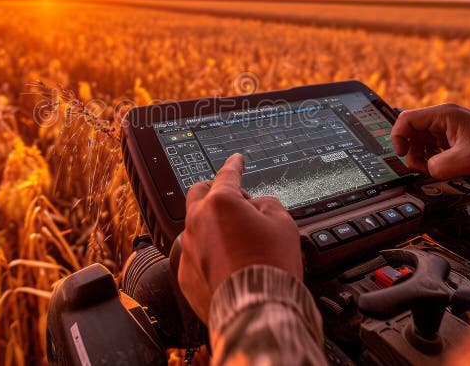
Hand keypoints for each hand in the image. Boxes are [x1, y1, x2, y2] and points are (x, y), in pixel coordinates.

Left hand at [176, 153, 302, 321]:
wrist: (257, 310)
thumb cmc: (271, 266)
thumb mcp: (283, 223)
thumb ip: (267, 205)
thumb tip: (256, 207)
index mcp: (221, 203)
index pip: (227, 175)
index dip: (234, 165)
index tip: (236, 160)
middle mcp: (197, 222)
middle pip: (199, 194)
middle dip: (214, 191)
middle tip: (233, 199)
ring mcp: (188, 249)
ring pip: (195, 226)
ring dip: (212, 226)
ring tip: (237, 241)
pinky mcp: (185, 275)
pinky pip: (194, 255)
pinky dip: (208, 254)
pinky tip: (227, 265)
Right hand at [390, 103, 469, 178]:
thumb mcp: (464, 161)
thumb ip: (437, 166)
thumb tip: (426, 169)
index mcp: (443, 115)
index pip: (406, 119)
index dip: (398, 136)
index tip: (401, 153)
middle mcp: (443, 118)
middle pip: (412, 131)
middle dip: (413, 151)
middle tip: (422, 167)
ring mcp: (448, 127)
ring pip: (421, 141)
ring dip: (423, 156)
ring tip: (435, 168)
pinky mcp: (453, 138)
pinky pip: (433, 147)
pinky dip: (433, 158)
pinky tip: (444, 167)